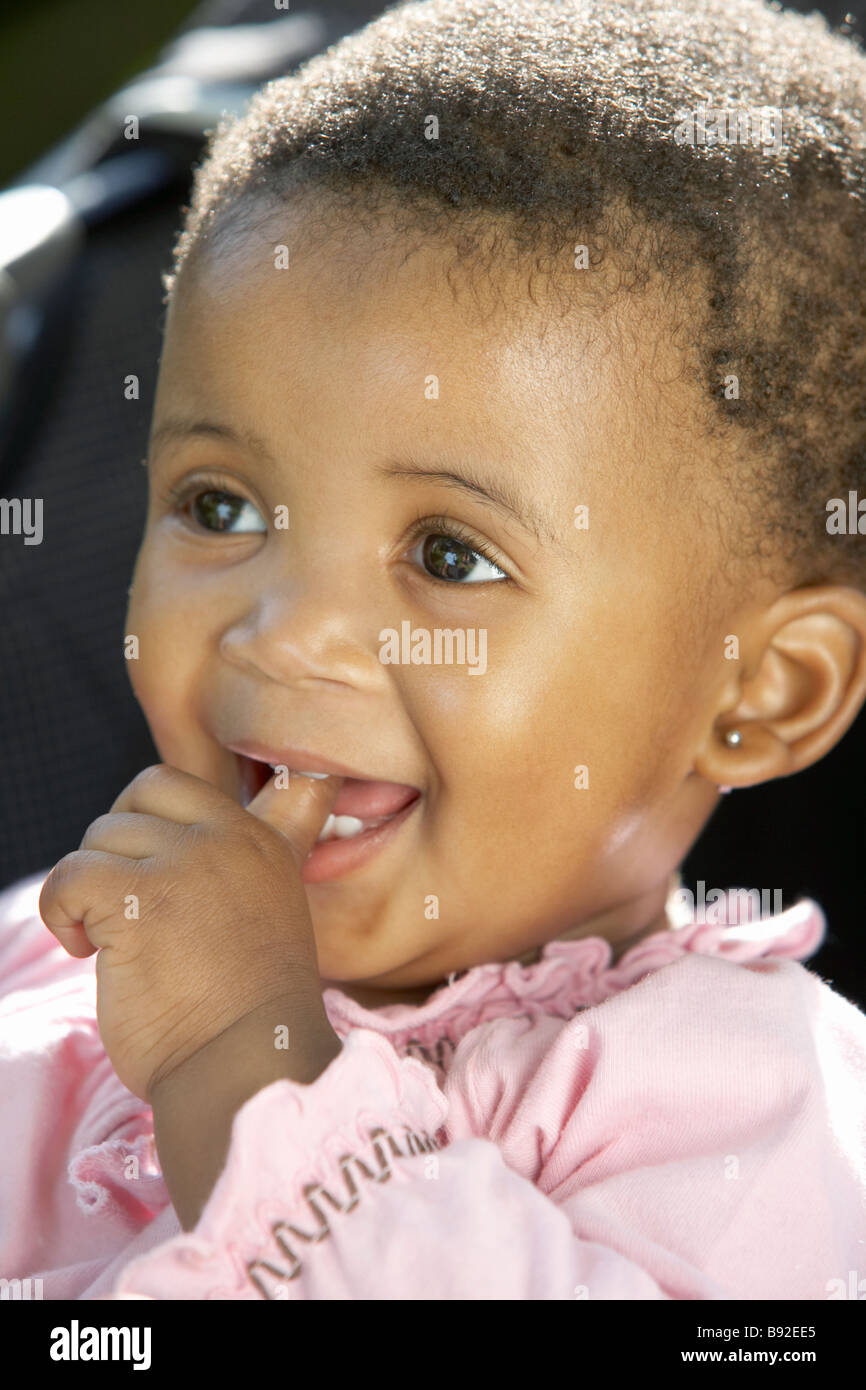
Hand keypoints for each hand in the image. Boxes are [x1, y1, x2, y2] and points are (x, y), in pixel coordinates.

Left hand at [38, 763, 341, 1102]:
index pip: (193, 784)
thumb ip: (242, 864)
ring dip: (91, 888)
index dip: (157, 815)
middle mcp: (230, 840)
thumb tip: (197, 830)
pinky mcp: (138, 900)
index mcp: (263, 842)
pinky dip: (60, 912)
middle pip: (143, 794)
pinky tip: (85, 951)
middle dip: (119, 844)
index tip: (154, 866)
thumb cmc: (247, 1012)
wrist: (247, 1069)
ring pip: (102, 835)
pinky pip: (69, 876)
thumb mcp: (269, 911)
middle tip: (124, 905)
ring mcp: (187, 865)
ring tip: (111, 941)